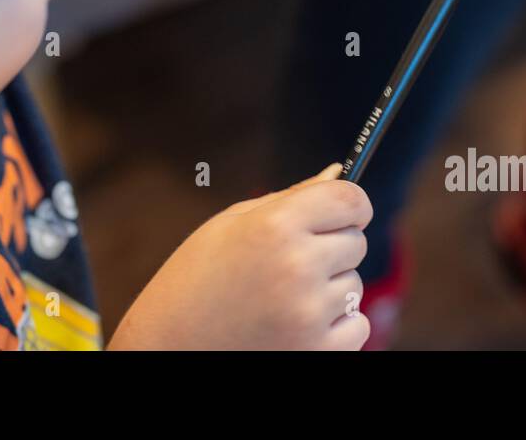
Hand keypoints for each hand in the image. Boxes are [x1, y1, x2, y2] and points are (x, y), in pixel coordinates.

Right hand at [108, 163, 372, 349]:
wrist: (168, 348)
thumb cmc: (195, 282)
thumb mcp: (230, 225)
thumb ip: (288, 199)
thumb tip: (336, 174)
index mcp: (275, 226)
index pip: (350, 199)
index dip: (352, 204)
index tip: (344, 213)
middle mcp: (297, 266)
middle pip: (357, 242)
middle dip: (332, 247)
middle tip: (290, 262)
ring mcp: (309, 314)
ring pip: (355, 286)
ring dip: (330, 289)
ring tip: (281, 297)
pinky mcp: (318, 352)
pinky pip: (356, 327)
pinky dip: (334, 326)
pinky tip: (293, 325)